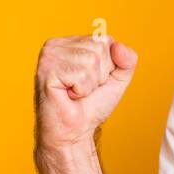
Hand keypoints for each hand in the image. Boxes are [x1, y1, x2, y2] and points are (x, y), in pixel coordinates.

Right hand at [34, 35, 137, 153]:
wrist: (75, 132)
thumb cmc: (91, 105)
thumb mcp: (117, 79)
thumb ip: (127, 59)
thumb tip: (118, 46)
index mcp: (71, 42)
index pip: (105, 41)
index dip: (108, 66)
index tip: (92, 80)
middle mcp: (57, 45)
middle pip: (99, 49)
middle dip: (99, 75)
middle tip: (83, 89)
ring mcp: (49, 56)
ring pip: (91, 60)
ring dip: (89, 84)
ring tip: (75, 93)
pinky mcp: (46, 70)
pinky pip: (81, 74)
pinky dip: (81, 90)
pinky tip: (68, 95)